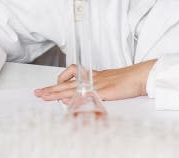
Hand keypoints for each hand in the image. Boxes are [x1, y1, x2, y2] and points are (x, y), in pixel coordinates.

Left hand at [34, 59, 156, 101]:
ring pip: (72, 88)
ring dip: (57, 93)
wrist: (140, 76)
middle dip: (51, 89)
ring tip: (45, 97)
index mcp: (93, 76)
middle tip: (38, 93)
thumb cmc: (127, 80)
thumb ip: (95, 88)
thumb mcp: (108, 82)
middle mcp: (92, 79)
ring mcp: (96, 84)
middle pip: (66, 83)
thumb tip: (82, 96)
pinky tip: (68, 102)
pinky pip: (86, 95)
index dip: (57, 81)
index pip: (70, 76)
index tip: (47, 88)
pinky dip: (76, 99)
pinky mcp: (103, 91)